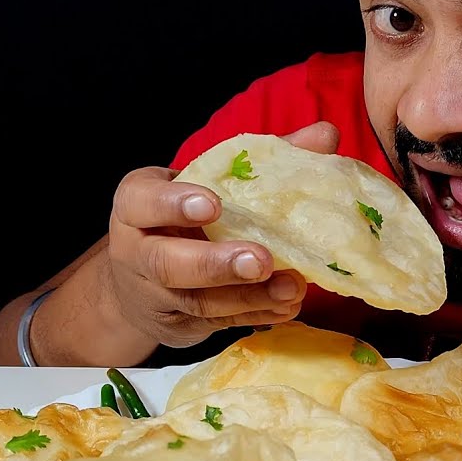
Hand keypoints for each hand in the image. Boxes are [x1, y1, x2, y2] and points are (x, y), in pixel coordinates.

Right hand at [106, 122, 339, 347]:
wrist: (137, 283)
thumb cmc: (182, 217)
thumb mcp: (204, 182)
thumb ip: (261, 160)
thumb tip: (324, 135)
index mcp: (138, 205)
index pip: (141, 200)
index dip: (173, 204)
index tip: (214, 204)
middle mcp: (137, 252)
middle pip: (166, 263)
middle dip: (215, 264)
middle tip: (261, 260)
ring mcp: (155, 295)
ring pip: (198, 301)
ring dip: (248, 296)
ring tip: (291, 288)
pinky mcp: (178, 325)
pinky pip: (216, 324)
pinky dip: (255, 315)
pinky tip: (286, 307)